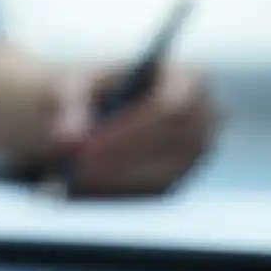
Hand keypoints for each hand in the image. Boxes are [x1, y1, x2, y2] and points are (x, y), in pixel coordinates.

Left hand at [49, 64, 217, 195]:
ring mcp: (196, 153)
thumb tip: (66, 142)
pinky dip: (116, 192)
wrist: (94, 109)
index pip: (173, 108)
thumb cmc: (89, 89)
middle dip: (120, 159)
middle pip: (171, 146)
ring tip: (69, 178)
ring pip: (162, 176)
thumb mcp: (72, 86)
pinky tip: (79, 189)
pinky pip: (152, 193)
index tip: (85, 146)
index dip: (130, 131)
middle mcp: (204, 117)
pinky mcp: (179, 178)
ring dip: (115, 180)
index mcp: (189, 78)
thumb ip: (69, 107)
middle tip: (74, 169)